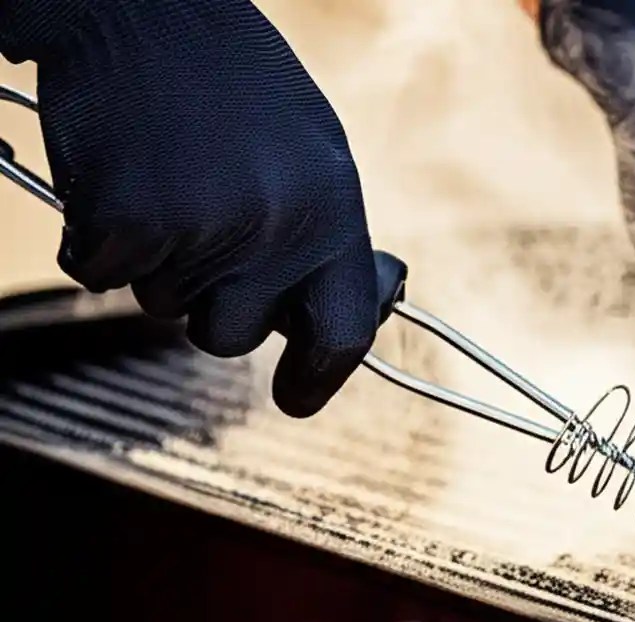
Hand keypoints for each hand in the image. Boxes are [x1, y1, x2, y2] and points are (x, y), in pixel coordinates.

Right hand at [0, 0, 381, 417]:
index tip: (296, 396)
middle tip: (199, 226)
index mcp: (333, 211)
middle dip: (208, 301)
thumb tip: (366, 310)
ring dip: (156, 261)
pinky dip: (94, 239)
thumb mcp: (314, 155)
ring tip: (165, 177)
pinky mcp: (126, 225)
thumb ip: (328, 239)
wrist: (142, 8)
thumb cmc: (231, 85)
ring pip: (163, 306)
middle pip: (231, 335)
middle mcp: (278, 229)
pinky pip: (98, 276)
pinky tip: (116, 174)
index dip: (319, 379)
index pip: (343, 332)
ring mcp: (203, 230)